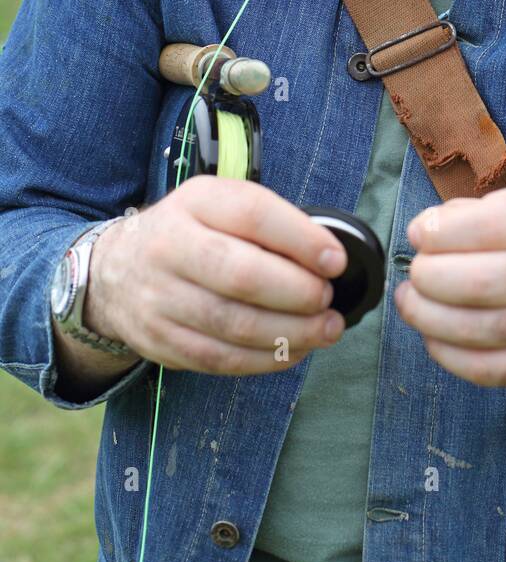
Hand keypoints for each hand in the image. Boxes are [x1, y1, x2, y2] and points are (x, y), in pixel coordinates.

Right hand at [86, 176, 348, 374]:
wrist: (115, 270)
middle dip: (297, 293)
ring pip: (233, 325)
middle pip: (242, 275)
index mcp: (194, 202)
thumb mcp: (218, 205)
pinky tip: (295, 349)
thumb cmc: (189, 234)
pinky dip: (266, 359)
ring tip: (326, 329)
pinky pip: (220, 358)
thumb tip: (326, 257)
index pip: (252, 215)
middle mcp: (169, 247)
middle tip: (328, 299)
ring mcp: (159, 298)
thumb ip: (266, 222)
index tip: (335, 260)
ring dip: (291, 333)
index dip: (301, 240)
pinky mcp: (160, 341)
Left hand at [394, 186, 505, 387]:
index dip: (448, 231)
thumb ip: (477, 212)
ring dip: (433, 318)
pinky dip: (452, 356)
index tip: (419, 233)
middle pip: (490, 281)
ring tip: (410, 302)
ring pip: (488, 329)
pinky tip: (432, 337)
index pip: (499, 224)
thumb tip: (426, 229)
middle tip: (415, 272)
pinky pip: (494, 370)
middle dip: (436, 277)